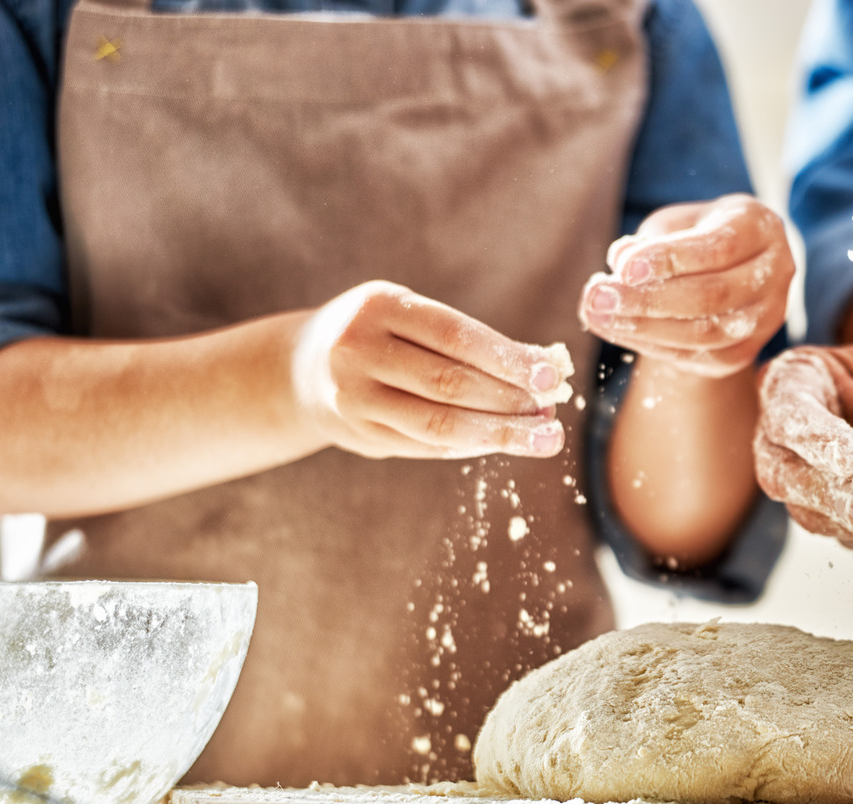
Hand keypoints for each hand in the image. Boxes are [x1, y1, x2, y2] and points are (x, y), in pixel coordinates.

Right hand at [290, 280, 570, 459]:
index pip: (455, 336)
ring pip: (438, 425)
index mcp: (378, 307)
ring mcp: (353, 397)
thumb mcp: (411, 316)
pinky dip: (471, 447)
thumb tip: (543, 368)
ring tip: (542, 437)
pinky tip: (502, 443)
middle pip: (449, 384)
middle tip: (551, 413)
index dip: (506, 358)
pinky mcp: (359, 435)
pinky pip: (426, 446)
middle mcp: (357, 351)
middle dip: (509, 402)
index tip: (550, 376)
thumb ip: (468, 342)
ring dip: (498, 434)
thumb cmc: (381, 334)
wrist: (300, 368)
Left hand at [579, 194, 792, 378]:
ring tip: (597, 315)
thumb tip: (620, 262)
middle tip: (599, 297)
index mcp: (760, 228)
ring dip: (644, 328)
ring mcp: (767, 318)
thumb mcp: (678, 222)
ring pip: (706, 334)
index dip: (670, 259)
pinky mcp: (746, 351)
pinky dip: (653, 346)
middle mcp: (776, 274)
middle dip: (648, 299)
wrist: (733, 269)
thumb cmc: (699, 234)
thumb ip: (653, 239)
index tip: (623, 266)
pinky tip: (618, 331)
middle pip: (712, 295)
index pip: (719, 248)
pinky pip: (700, 357)